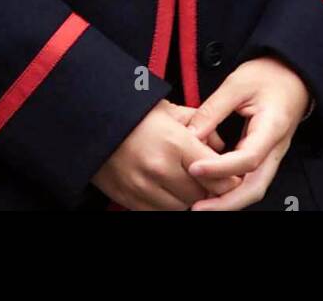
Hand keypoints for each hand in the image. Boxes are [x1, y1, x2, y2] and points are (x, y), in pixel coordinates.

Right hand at [90, 99, 242, 210]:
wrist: (90, 122)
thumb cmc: (132, 113)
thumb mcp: (169, 109)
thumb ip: (199, 125)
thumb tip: (220, 145)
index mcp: (174, 143)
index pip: (215, 173)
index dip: (228, 177)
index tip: (232, 175)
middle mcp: (160, 169)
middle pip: (201, 195)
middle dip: (210, 190)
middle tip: (212, 181)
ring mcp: (144, 188)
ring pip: (183, 208)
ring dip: (190, 200)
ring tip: (189, 184)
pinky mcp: (130, 200)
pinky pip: (160, 213)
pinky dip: (169, 206)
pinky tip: (170, 191)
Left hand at [183, 57, 310, 210]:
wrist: (291, 76)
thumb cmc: (269, 76)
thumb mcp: (237, 84)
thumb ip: (213, 109)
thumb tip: (190, 134)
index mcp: (273, 129)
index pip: (248, 159)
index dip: (220, 168)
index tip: (195, 167)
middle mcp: (275, 150)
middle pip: (254, 188)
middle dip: (225, 203)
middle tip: (197, 208)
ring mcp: (270, 156)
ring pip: (251, 189)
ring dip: (227, 200)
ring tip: (200, 204)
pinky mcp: (262, 157)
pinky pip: (247, 179)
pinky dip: (229, 189)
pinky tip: (210, 187)